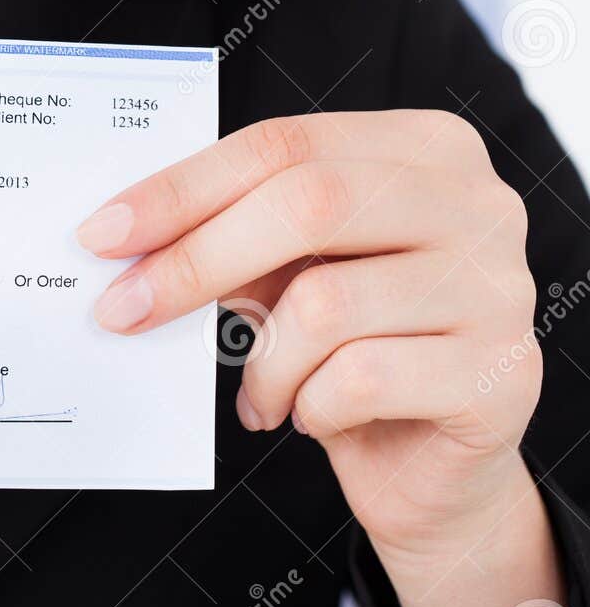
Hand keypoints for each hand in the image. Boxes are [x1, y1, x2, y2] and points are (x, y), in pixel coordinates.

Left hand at [75, 110, 541, 564]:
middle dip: (194, 260)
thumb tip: (122, 237)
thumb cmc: (352, 347)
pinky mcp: (503, 375)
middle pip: (308, 202)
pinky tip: (311, 416)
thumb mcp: (289, 274)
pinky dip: (310, 406)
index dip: (182, 188)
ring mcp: (500, 287)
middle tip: (121, 311)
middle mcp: (479, 203)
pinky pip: (362, 380)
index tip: (103, 234)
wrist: (431, 462)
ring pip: (327, 304)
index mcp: (424, 149)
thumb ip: (233, 236)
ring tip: (261, 393)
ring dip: (265, 363)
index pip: (284, 144)